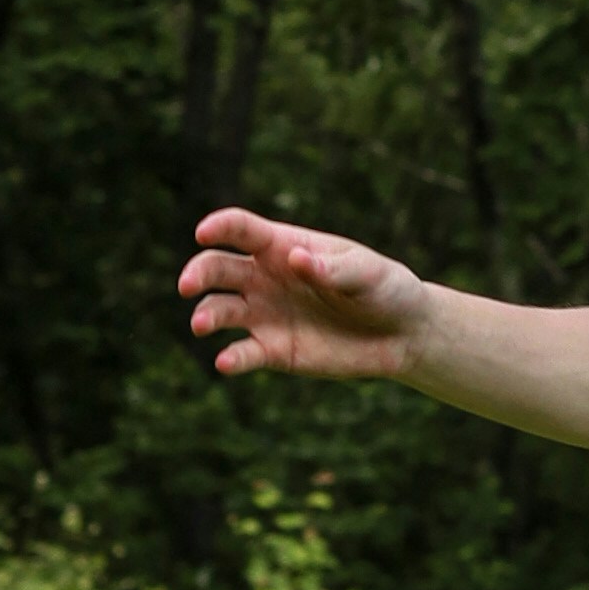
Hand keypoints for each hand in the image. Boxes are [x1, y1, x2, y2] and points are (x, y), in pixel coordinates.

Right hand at [180, 206, 433, 382]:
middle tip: (186, 285)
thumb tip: (296, 259)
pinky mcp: (274, 351)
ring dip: (206, 315)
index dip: (219, 226)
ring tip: (201, 325)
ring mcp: (265, 315)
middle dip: (197, 273)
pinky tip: (226, 363)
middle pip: (217, 268)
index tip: (203, 233)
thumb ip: (332, 268)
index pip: (242, 229)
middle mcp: (265, 278)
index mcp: (284, 246)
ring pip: (219, 310)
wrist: (402, 335)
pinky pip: (243, 354)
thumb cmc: (386, 289)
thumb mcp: (367, 272)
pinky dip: (231, 359)